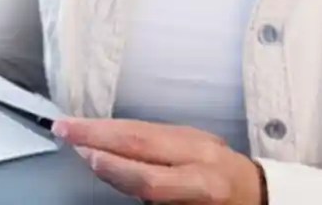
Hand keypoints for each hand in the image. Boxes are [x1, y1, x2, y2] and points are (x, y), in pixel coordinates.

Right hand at [51, 118, 265, 204]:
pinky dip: (123, 127)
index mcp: (204, 187)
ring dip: (105, 126)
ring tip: (73, 125)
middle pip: (142, 140)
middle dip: (98, 134)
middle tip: (64, 128)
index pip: (150, 177)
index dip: (115, 168)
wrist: (257, 196)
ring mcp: (200, 139)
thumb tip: (108, 170)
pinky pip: (152, 126)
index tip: (84, 155)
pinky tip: (101, 127)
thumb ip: (152, 193)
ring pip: (144, 127)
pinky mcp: (194, 130)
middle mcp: (202, 157)